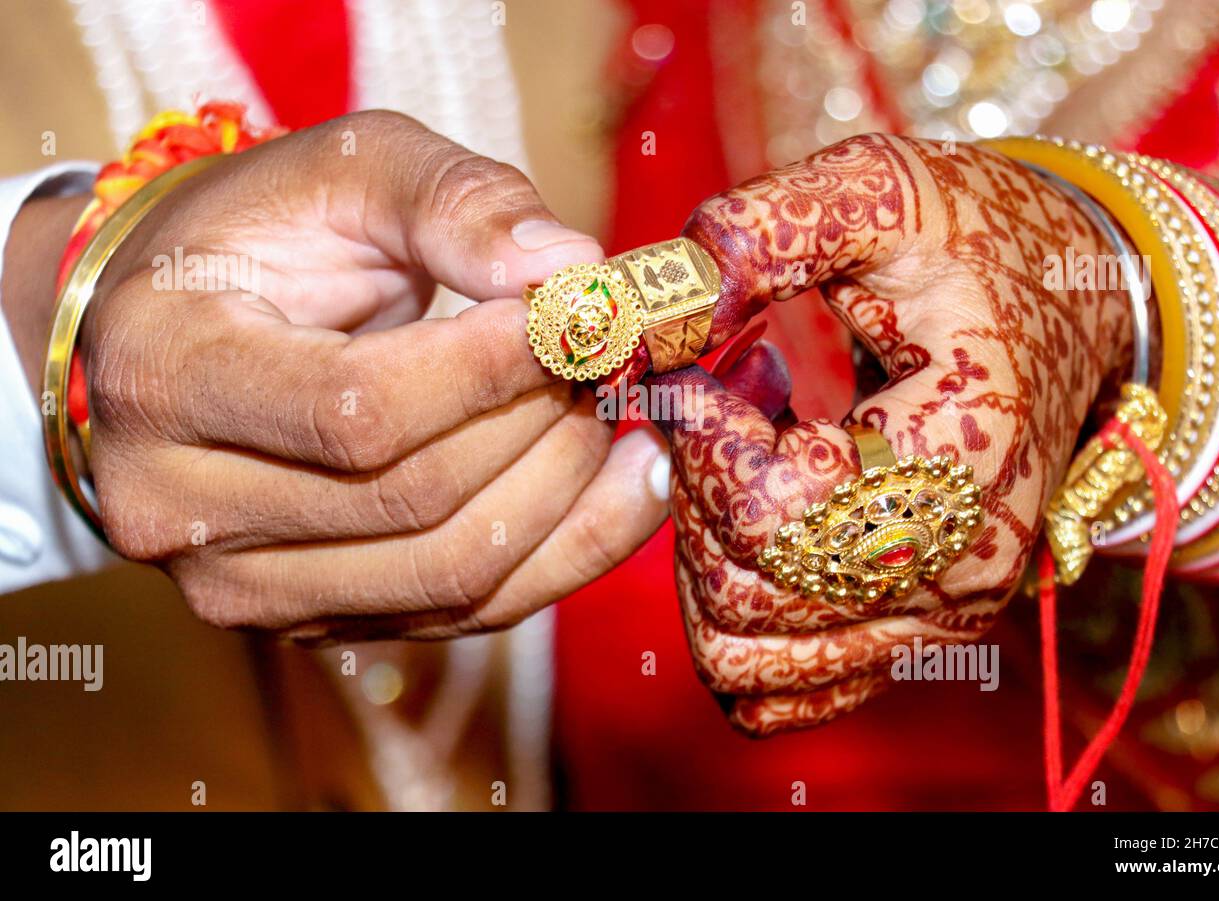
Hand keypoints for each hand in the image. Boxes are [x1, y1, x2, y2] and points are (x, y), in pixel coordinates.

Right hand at [18, 110, 668, 638]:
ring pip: (451, 573)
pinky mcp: (307, 620)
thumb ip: (456, 201)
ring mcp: (238, 583)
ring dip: (569, 491)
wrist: (182, 329)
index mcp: (162, 370)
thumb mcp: (345, 169)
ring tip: (617, 409)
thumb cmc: (261, 236)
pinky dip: (571, 552)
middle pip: (413, 499)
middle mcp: (176, 503)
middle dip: (542, 422)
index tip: (577, 317)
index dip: (490, 369)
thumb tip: (572, 269)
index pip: (356, 409)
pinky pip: (466, 613)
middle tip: (606, 355)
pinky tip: (629, 483)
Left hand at [650, 135, 1132, 733]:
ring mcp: (937, 615)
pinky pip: (781, 690)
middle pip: (744, 594)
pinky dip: (732, 625)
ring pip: (745, 656)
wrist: (1069, 305)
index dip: (703, 444)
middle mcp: (959, 567)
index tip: (701, 374)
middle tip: (717, 412)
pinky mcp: (912, 633)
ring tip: (737, 469)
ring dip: (702, 559)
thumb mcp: (881, 190)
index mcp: (962, 456)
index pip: (774, 518)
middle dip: (693, 495)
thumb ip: (762, 231)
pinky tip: (746, 534)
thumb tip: (652, 304)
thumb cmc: (977, 243)